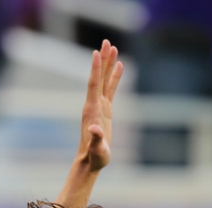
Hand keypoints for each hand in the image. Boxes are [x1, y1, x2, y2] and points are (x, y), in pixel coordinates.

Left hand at [76, 39, 123, 172]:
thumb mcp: (98, 149)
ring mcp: (99, 106)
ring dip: (109, 64)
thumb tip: (95, 129)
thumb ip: (96, 138)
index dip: (96, 69)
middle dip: (103, 60)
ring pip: (105, 81)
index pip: (93, 85)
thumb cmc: (95, 156)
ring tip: (113, 47)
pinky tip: (120, 66)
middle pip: (99, 78)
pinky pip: (111, 89)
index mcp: (92, 110)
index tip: (96, 52)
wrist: (91, 161)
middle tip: (107, 42)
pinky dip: (115, 77)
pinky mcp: (105, 110)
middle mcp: (94, 104)